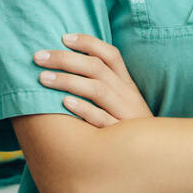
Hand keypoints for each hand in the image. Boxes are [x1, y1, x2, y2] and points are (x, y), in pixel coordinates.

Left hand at [33, 33, 151, 127]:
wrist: (154, 156)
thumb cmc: (129, 125)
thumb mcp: (123, 101)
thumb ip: (104, 84)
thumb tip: (69, 65)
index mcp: (126, 84)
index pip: (110, 55)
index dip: (88, 43)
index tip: (63, 37)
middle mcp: (127, 95)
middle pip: (96, 68)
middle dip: (65, 59)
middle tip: (38, 57)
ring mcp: (125, 114)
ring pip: (98, 90)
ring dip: (68, 81)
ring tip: (42, 78)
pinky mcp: (120, 135)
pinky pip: (102, 119)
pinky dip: (84, 109)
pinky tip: (64, 103)